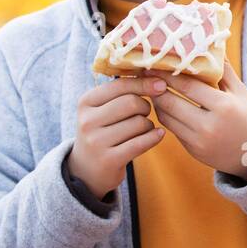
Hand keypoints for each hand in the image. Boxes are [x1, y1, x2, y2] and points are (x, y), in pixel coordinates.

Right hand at [69, 75, 166, 198]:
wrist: (86, 169)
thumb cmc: (103, 131)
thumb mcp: (103, 109)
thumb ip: (123, 92)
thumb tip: (157, 78)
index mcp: (86, 102)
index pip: (120, 85)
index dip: (143, 83)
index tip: (161, 84)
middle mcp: (87, 120)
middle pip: (131, 102)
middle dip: (146, 106)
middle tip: (145, 113)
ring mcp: (96, 141)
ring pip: (139, 123)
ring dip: (149, 125)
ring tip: (143, 128)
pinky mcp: (109, 160)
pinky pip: (141, 142)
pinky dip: (154, 137)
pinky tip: (158, 135)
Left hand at [146, 59, 246, 180]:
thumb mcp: (241, 91)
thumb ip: (223, 70)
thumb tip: (210, 43)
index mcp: (223, 107)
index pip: (187, 86)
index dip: (168, 74)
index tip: (155, 63)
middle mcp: (209, 126)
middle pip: (170, 103)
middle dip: (156, 87)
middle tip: (146, 74)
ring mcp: (199, 141)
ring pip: (166, 118)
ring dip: (157, 102)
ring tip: (152, 87)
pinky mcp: (193, 151)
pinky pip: (173, 129)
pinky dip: (166, 116)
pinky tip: (164, 104)